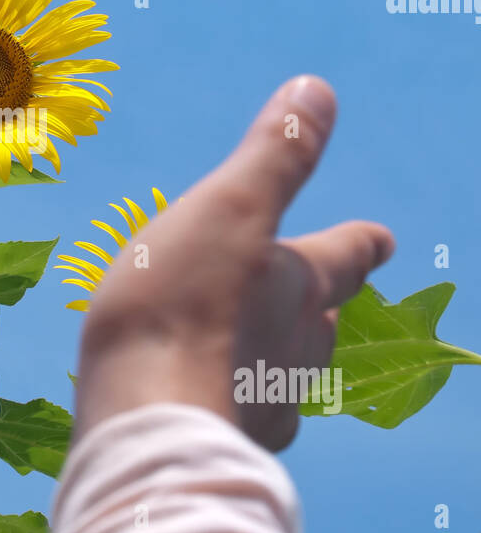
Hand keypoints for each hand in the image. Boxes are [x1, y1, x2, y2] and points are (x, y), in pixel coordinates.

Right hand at [75, 76, 394, 451]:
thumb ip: (276, 153)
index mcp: (302, 287)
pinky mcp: (225, 443)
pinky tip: (211, 404)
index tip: (382, 240)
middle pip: (321, 324)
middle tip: (322, 302)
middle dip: (319, 308)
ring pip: (285, 376)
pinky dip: (231, 401)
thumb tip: (318, 89)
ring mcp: (265, 404)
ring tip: (261, 353)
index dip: (361, 243)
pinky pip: (240, 417)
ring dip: (275, 359)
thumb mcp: (230, 208)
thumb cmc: (183, 307)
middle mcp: (297, 349)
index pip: (345, 255)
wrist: (149, 421)